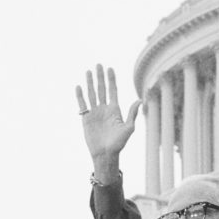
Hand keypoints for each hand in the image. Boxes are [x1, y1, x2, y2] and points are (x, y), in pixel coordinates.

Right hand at [76, 64, 139, 179]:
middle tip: (99, 65)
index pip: (113, 90)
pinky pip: (83, 104)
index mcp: (115, 110)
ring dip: (90, 82)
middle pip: (102, 89)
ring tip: (88, 71)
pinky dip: (80, 96)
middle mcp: (104, 109)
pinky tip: (79, 86)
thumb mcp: (129, 128)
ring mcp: (95, 113)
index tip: (110, 68)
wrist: (106, 154)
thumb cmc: (119, 143)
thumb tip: (140, 100)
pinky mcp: (86, 118)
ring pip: (92, 94)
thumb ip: (132, 113)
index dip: (112, 79)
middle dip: (100, 77)